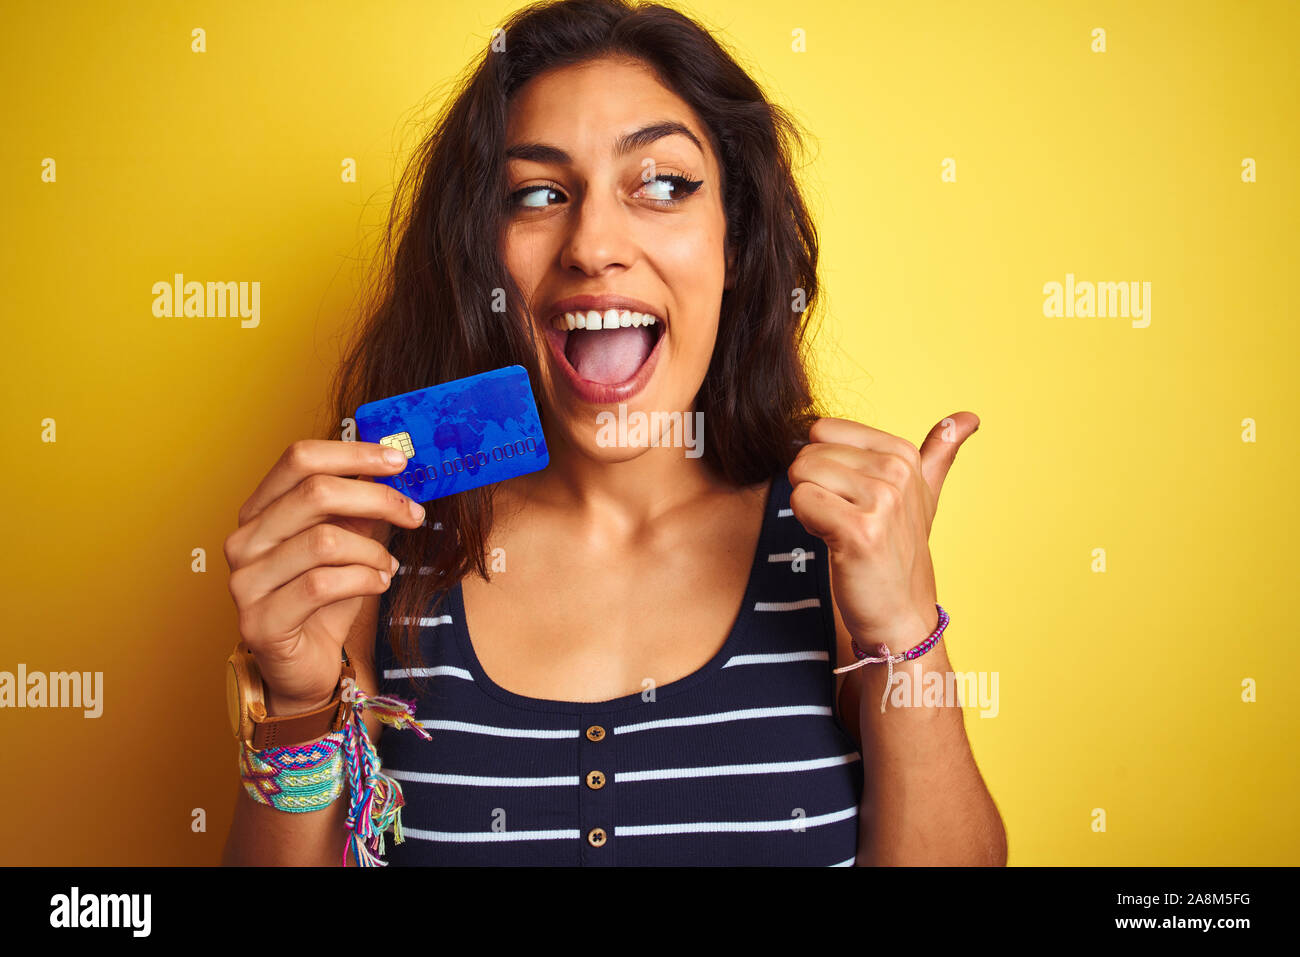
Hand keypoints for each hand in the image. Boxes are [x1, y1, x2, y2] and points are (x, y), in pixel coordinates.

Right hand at [223, 439, 426, 709]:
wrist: (305, 666)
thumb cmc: (326, 599)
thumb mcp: (348, 542)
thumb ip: (359, 506)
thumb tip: (393, 465)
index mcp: (259, 510)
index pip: (299, 458)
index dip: (353, 454)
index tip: (399, 460)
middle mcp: (244, 540)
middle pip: (315, 492)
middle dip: (377, 498)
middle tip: (415, 513)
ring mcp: (245, 581)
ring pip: (324, 541)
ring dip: (373, 551)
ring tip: (388, 565)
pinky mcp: (260, 621)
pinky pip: (322, 585)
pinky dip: (363, 580)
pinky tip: (379, 583)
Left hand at [786, 412, 978, 652]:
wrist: (900, 612)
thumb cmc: (898, 552)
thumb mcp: (923, 496)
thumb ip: (939, 453)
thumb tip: (970, 417)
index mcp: (903, 454)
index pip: (822, 430)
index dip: (824, 466)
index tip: (852, 498)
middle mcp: (897, 471)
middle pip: (808, 453)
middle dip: (813, 488)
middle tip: (845, 519)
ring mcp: (882, 500)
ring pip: (801, 475)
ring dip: (809, 508)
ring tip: (841, 531)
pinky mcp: (861, 531)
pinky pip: (801, 502)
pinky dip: (807, 524)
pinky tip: (836, 543)